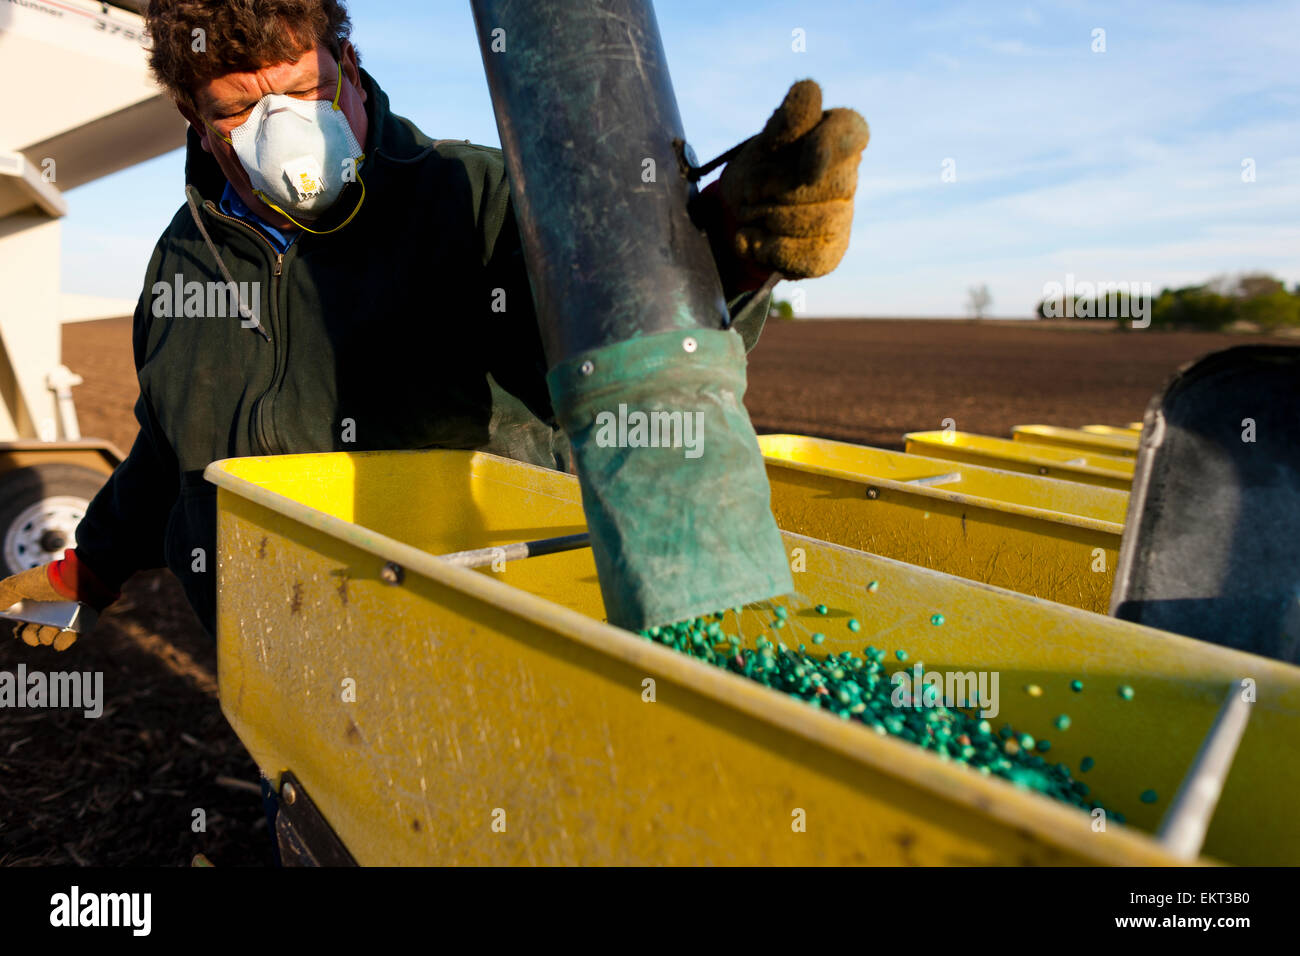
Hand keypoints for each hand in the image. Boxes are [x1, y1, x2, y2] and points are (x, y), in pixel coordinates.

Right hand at [0, 565, 77, 649]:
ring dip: (46, 637)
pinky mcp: (79, 623)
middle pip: (33, 633)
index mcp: (34, 602)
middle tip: (33, 632)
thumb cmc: (48, 579)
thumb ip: (2, 596)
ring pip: (49, 637)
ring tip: (51, 628)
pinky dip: (61, 642)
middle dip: (30, 636)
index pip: (22, 623)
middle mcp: (48, 611)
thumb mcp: (18, 585)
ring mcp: (64, 617)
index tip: (18, 629)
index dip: (19, 629)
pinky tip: (59, 640)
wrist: (79, 576)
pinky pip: (68, 639)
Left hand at [719, 80, 868, 279]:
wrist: (745, 218)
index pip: (849, 131)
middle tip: (749, 191)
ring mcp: (842, 219)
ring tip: (751, 212)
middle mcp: (848, 177)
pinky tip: (756, 238)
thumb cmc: (760, 168)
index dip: (827, 147)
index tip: (805, 166)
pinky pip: (791, 253)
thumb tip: (811, 91)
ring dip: (760, 218)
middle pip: (813, 185)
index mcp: (839, 137)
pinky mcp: (828, 254)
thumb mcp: (765, 140)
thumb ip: (788, 117)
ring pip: (800, 221)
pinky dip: (761, 246)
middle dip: (768, 188)